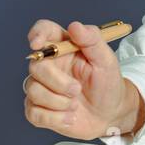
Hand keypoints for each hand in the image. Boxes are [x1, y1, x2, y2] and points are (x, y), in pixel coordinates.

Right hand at [23, 19, 142, 141]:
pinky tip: (70, 117)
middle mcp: (49, 65)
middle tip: (77, 89)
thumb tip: (75, 26)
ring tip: (76, 105)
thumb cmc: (108, 83)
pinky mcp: (39, 110)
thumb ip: (92, 41)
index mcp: (64, 48)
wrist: (111, 114)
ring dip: (58, 101)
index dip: (37, 34)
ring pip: (33, 90)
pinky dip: (55, 118)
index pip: (44, 31)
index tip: (38, 44)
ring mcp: (41, 88)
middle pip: (35, 65)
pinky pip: (34, 113)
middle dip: (56, 81)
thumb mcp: (106, 61)